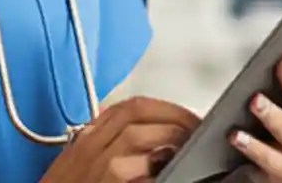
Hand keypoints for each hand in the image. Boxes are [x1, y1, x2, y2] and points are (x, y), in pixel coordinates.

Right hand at [40, 96, 200, 181]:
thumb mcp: (82, 165)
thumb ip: (107, 146)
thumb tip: (150, 145)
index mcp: (87, 138)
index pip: (130, 106)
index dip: (166, 107)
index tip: (187, 117)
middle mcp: (88, 147)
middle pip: (136, 111)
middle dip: (175, 116)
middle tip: (199, 130)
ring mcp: (95, 166)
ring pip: (137, 135)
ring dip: (171, 137)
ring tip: (192, 149)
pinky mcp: (107, 182)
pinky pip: (132, 169)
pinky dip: (156, 168)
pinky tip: (170, 172)